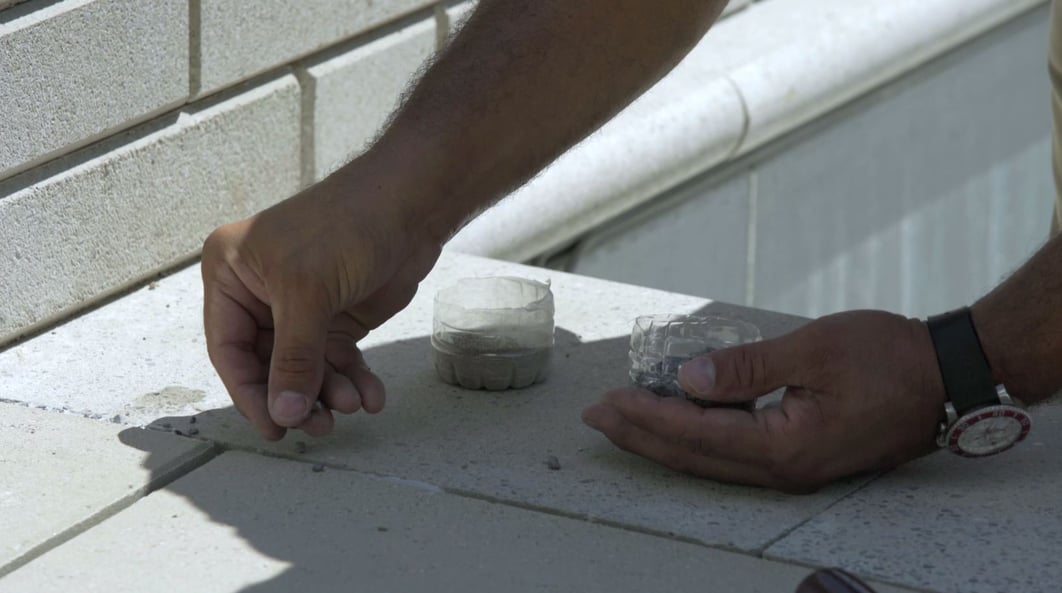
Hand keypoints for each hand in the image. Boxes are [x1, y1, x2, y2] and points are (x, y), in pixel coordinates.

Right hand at [202, 164, 439, 439]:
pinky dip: (352, 379)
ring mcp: (301, 307)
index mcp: (231, 274)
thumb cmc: (346, 226)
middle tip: (320, 426)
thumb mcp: (309, 294)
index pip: (229, 348)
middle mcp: (260, 292)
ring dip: (328, 392)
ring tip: (351, 406)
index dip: (250, 392)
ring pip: (305, 367)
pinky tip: (370, 396)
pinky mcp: (336, 316)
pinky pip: (337, 360)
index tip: (274, 426)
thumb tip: (285, 413)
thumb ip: (295, 358)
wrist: (409, 205)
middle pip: (268, 364)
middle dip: (296, 396)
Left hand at [582, 311, 946, 492]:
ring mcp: (793, 468)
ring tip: (623, 419)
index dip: (646, 418)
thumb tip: (687, 378)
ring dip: (663, 438)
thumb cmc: (888, 358)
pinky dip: (697, 436)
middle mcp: (784, 469)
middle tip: (595, 417)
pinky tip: (677, 419)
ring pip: (710, 460)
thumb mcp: (812, 350)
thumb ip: (745, 367)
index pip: (695, 435)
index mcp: (785, 447)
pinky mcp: (801, 456)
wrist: (948, 376)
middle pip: (693, 457)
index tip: (607, 402)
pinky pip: (734, 453)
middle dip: (640, 436)